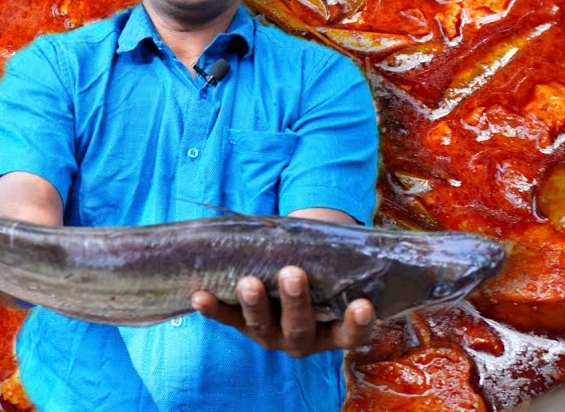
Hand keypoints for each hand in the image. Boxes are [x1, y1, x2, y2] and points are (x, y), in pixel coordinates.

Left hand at [190, 265, 375, 356]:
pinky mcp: (243, 327)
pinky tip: (200, 295)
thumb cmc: (320, 269)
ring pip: (262, 327)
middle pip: (300, 328)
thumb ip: (332, 258)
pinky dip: (214, 309)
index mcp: (333, 330)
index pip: (351, 333)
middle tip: (292, 274)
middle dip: (295, 301)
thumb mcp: (331, 268)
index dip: (358, 323)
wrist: (292, 277)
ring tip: (248, 282)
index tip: (364, 306)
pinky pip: (227, 320)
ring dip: (254, 304)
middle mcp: (303, 339)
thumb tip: (332, 226)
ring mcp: (271, 336)